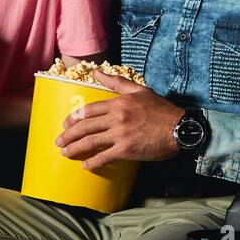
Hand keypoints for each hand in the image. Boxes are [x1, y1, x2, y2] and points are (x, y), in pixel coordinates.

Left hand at [55, 71, 184, 171]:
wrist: (179, 129)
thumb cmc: (161, 109)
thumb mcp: (140, 91)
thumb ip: (116, 82)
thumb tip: (96, 72)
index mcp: (119, 103)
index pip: (89, 110)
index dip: (74, 118)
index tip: (66, 124)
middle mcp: (117, 118)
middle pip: (85, 126)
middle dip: (68, 135)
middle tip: (59, 141)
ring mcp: (120, 134)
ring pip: (90, 141)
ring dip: (74, 148)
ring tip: (66, 153)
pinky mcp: (126, 150)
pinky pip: (104, 157)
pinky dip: (92, 162)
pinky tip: (86, 166)